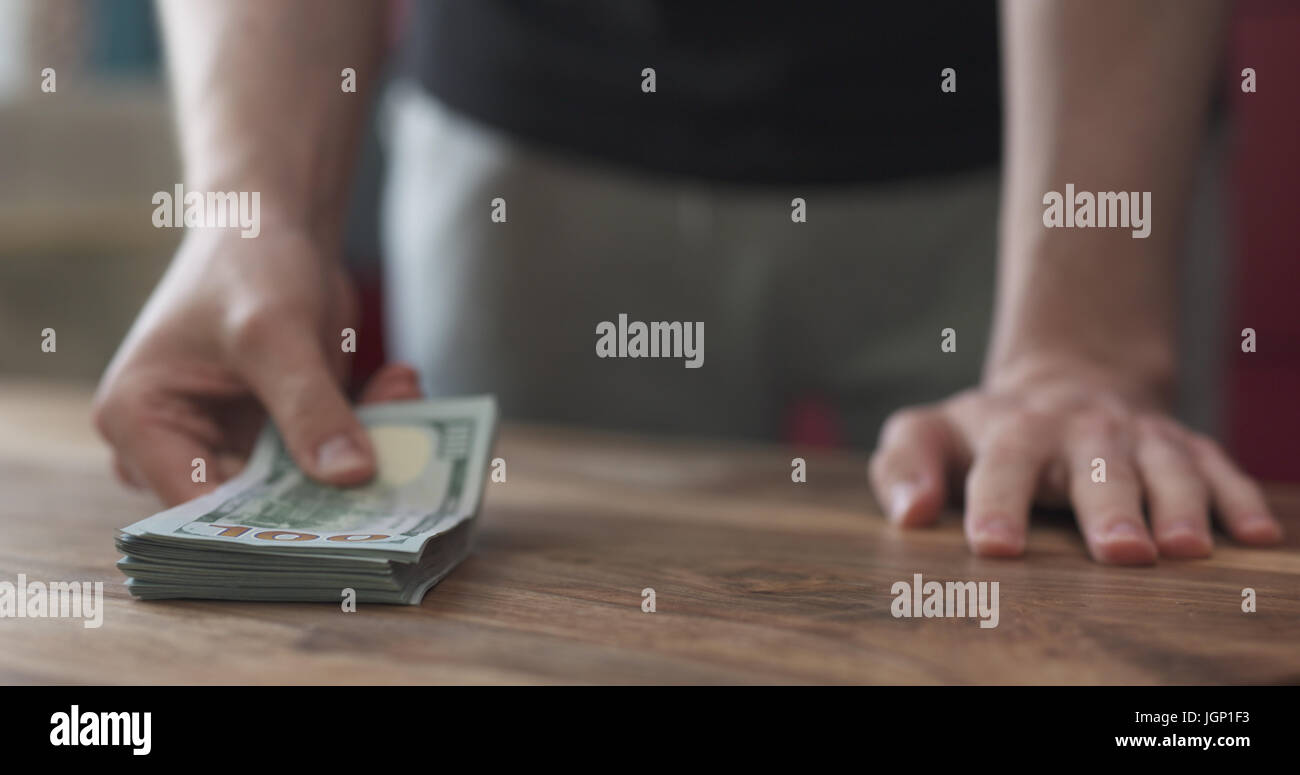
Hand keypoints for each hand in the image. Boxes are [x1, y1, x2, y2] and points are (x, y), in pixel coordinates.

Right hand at [93, 229, 421, 505]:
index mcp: (139, 422)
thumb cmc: (249, 261)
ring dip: (361, 455)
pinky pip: (327, 457)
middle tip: (394, 478)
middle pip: (252, 506)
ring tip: (406, 405)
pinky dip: (370, 429)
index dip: (260, 530)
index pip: (194, 509)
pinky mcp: (279, 435)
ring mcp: (230, 443)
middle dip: (326, 493)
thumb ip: (309, 407)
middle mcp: (175, 444)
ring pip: (301, 486)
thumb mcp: (275, 333)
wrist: (276, 220)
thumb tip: (352, 476)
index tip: (335, 531)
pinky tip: (403, 384)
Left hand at [868, 374, 1283, 563]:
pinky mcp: (1182, 445)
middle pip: (1096, 464)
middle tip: (1119, 553)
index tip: (994, 548)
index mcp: (1013, 427)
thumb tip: (909, 514)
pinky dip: (1237, 498)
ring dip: (1178, 504)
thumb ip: (903, 465)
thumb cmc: (984, 432)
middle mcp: (1080, 428)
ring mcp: (1137, 436)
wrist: (1064, 384)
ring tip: (1184, 549)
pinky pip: (1217, 468)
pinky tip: (1255, 535)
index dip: (997, 503)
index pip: (1002, 463)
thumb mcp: (928, 433)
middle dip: (1109, 506)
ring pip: (1164, 466)